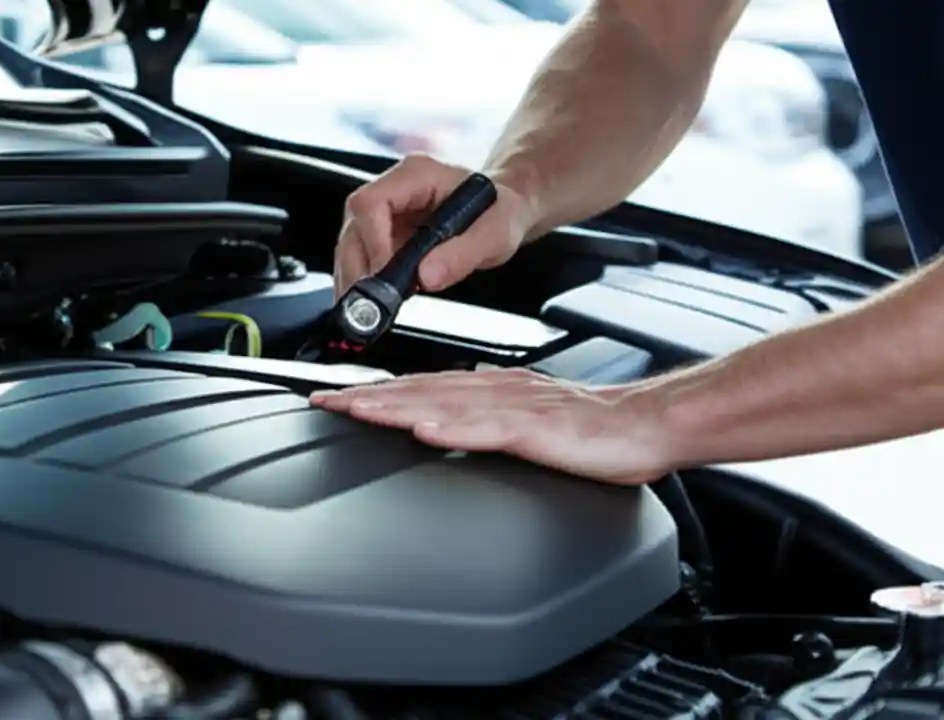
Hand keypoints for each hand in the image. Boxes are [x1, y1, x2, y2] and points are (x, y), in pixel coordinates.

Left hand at [309, 368, 675, 484]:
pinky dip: (454, 427)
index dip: (374, 392)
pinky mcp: (537, 429)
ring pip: (444, 403)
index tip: (335, 399)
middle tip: (324, 402)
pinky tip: (425, 430)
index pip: (420, 388)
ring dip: (396, 405)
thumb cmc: (590, 428)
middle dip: (368, 397)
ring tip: (357, 409)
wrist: (642, 425)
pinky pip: (489, 427)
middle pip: (419, 392)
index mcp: (490, 389)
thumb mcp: (523, 420)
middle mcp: (494, 390)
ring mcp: (514, 407)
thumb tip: (443, 420)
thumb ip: (484, 417)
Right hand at [334, 154, 535, 297]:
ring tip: (369, 310)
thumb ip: (464, 253)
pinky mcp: (383, 234)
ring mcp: (386, 212)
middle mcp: (394, 189)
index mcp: (417, 175)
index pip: (372, 202)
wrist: (503, 211)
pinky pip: (361, 257)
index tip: (384, 275)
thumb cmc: (500, 212)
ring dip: (355, 279)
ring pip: (351, 244)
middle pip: (354, 225)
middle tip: (370, 304)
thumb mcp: (495, 233)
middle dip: (357, 268)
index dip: (372, 241)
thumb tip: (426, 276)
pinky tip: (373, 303)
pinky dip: (363, 282)